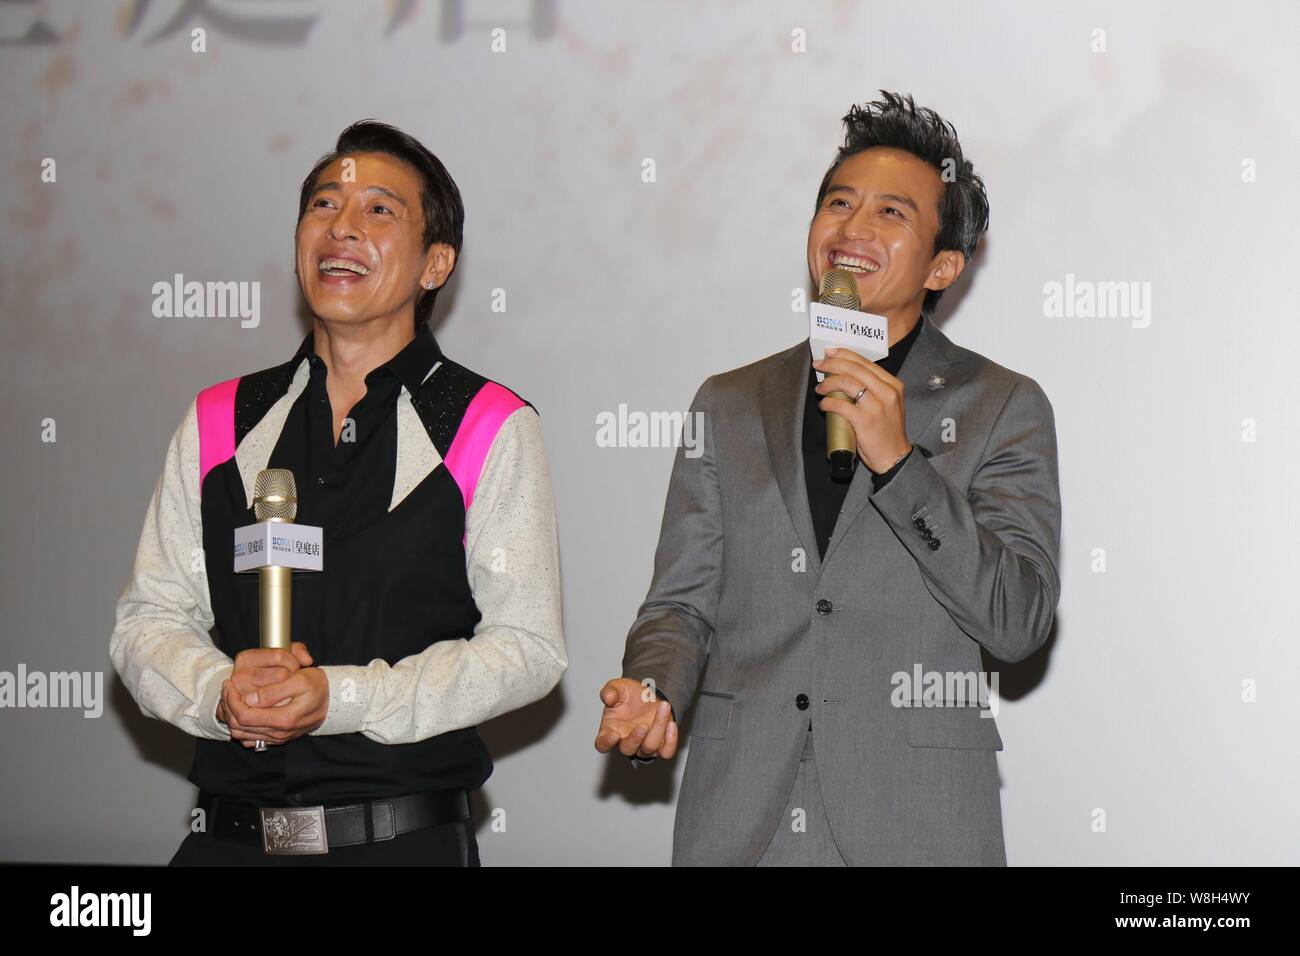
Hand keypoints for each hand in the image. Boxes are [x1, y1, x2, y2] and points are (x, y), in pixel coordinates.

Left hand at [219, 643, 328, 747]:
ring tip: (232, 697)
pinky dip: (241, 726)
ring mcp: (277, 737)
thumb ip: (274, 690)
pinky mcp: (277, 738)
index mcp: (283, 718)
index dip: (231, 699)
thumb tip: (251, 698)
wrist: (332, 701)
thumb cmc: (317, 686)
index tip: (229, 683)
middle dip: (228, 706)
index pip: (244, 715)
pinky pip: (250, 738)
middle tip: (227, 689)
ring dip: (232, 716)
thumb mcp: (300, 680)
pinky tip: (242, 710)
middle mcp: (278, 732)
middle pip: (239, 727)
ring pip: (242, 734)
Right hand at [594, 678, 677, 759]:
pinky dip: (671, 741)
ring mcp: (644, 745)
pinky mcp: (661, 745)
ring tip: (663, 706)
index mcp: (610, 730)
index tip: (614, 734)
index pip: (602, 744)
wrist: (650, 693)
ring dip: (658, 729)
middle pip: (628, 749)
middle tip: (643, 724)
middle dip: (636, 738)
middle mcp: (626, 741)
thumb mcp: (617, 687)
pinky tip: (671, 724)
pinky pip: (667, 751)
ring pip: (649, 748)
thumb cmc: (630, 694)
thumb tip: (608, 698)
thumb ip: (610, 691)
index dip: (606, 743)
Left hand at [813, 347, 911, 472]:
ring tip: (820, 388)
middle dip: (833, 364)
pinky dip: (828, 402)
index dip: (845, 355)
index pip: (866, 362)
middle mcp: (887, 392)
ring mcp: (877, 406)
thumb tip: (844, 376)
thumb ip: (872, 388)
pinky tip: (823, 404)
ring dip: (829, 383)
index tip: (830, 353)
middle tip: (819, 365)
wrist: (894, 457)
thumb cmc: (886, 431)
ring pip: (848, 383)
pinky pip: (841, 405)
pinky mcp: (866, 421)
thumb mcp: (886, 403)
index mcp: (892, 385)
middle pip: (855, 369)